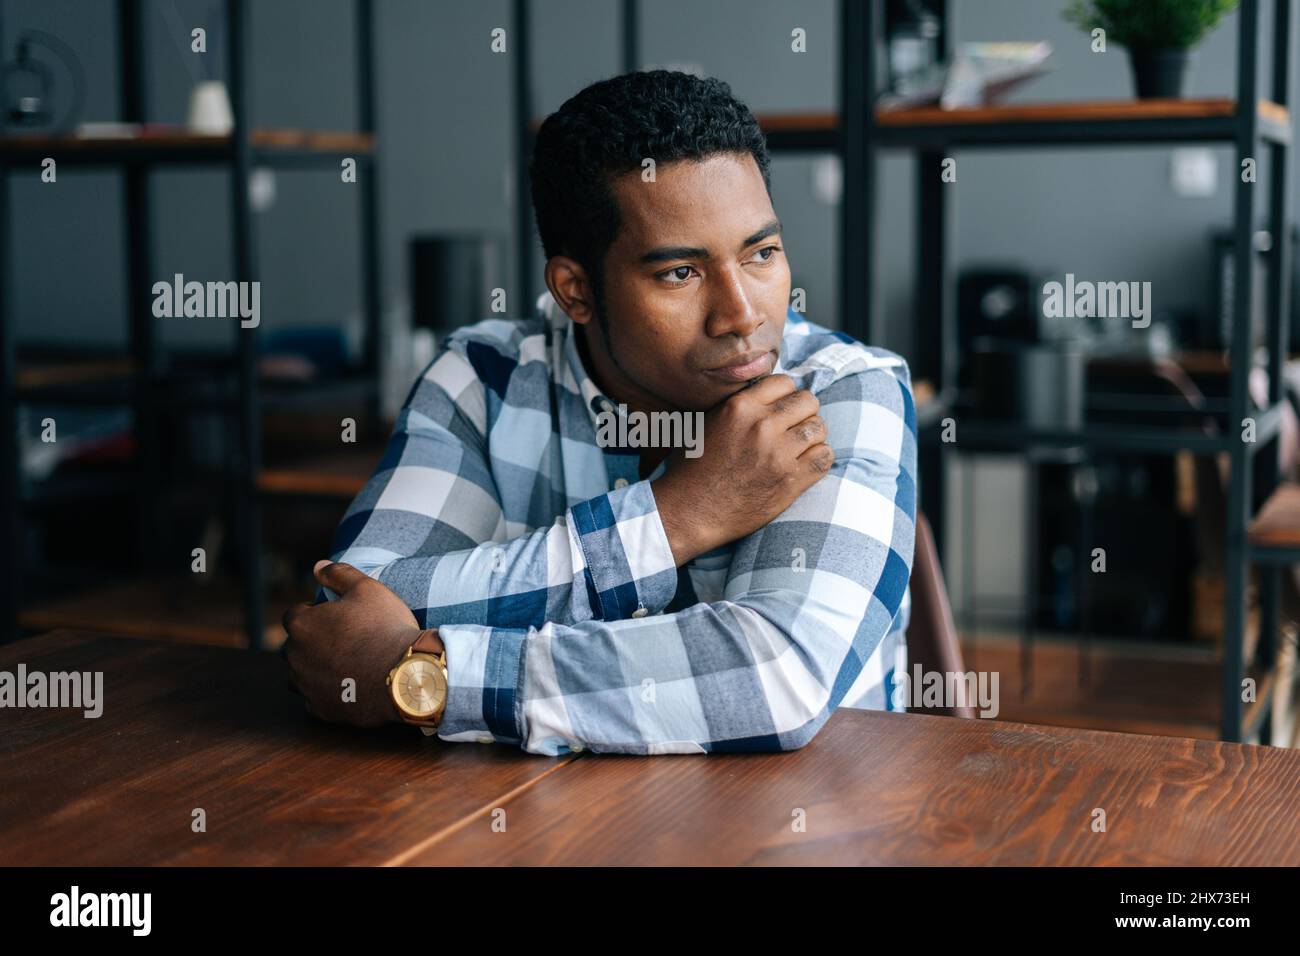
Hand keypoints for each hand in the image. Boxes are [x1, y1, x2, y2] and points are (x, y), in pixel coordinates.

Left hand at [281, 560, 424, 727]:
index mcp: (302, 625)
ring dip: (313, 667)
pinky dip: (324, 692)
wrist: (406, 674)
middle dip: (312, 641)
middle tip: (343, 639)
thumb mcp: (368, 589)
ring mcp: (306, 686)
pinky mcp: (320, 709)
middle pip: (294, 645)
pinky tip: (346, 685)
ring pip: (299, 674)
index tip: (336, 616)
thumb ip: (339, 574)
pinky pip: (313, 700)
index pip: (295, 614)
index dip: (315, 612)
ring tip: (343, 663)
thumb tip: (317, 566)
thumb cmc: (386, 628)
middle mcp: (295, 657)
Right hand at [652, 374, 830, 564]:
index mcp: (740, 406)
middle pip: (808, 402)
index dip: (786, 395)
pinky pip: (824, 457)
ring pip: (819, 428)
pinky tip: (805, 463)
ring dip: (812, 436)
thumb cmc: (692, 468)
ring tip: (798, 447)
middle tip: (793, 428)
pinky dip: (819, 457)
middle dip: (804, 412)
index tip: (782, 409)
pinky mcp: (790, 482)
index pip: (784, 382)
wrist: (690, 512)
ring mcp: (779, 455)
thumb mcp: (706, 423)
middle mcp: (763, 426)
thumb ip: (738, 405)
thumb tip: (766, 394)